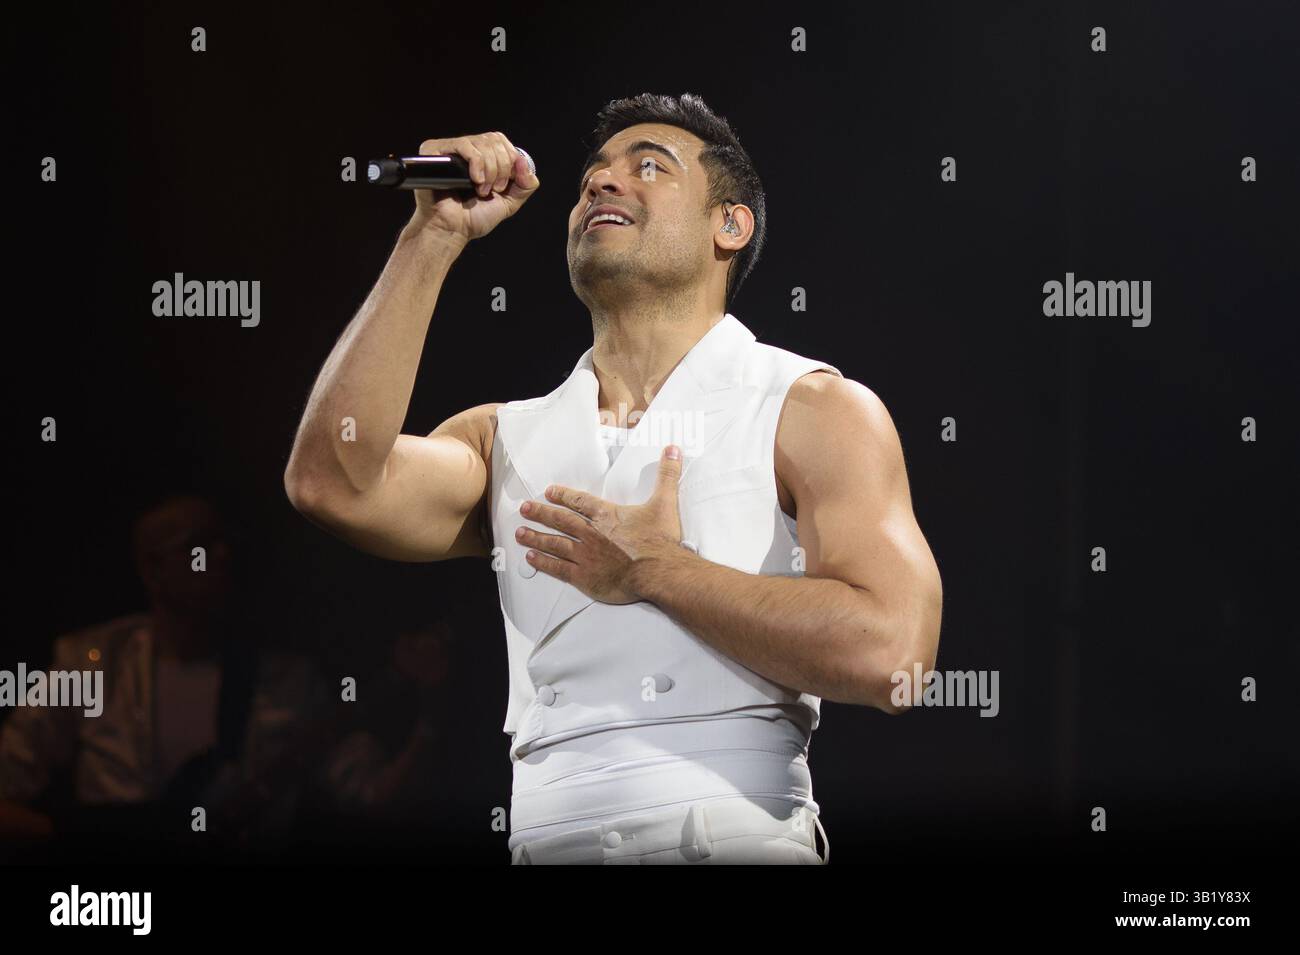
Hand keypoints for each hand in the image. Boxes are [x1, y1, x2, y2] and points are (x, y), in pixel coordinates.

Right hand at [407, 131, 539, 241]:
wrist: (451, 230)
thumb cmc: (473, 219)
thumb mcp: (509, 203)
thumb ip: (525, 184)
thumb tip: (523, 161)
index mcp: (483, 158)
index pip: (502, 142)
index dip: (510, 160)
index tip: (505, 185)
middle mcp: (467, 150)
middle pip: (495, 140)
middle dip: (502, 168)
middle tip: (494, 189)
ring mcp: (451, 149)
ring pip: (482, 143)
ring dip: (490, 170)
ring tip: (481, 190)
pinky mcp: (435, 150)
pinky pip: (464, 144)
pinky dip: (477, 163)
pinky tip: (474, 180)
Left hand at [517, 445, 684, 603]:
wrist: (658, 571)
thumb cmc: (660, 541)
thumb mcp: (665, 502)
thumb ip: (667, 474)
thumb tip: (673, 449)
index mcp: (606, 515)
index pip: (579, 501)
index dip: (563, 495)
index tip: (550, 491)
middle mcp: (591, 533)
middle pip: (560, 520)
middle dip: (541, 513)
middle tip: (525, 509)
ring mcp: (585, 555)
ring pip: (554, 543)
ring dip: (536, 536)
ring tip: (520, 532)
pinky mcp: (584, 577)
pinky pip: (558, 568)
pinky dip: (543, 562)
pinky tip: (531, 558)